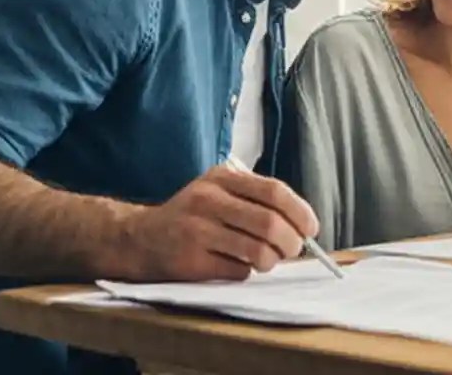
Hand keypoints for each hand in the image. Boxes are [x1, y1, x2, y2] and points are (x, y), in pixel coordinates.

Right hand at [119, 166, 318, 281]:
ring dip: (271, 261)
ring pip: (257, 250)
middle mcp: (209, 199)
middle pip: (270, 223)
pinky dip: (247, 272)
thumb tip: (302, 226)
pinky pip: (237, 270)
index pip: (274, 192)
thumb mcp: (219, 193)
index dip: (300, 212)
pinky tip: (237, 265)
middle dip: (291, 242)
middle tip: (292, 250)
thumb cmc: (192, 216)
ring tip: (266, 261)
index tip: (311, 229)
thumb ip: (255, 201)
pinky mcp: (191, 259)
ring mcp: (197, 229)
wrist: (139, 238)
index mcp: (222, 178)